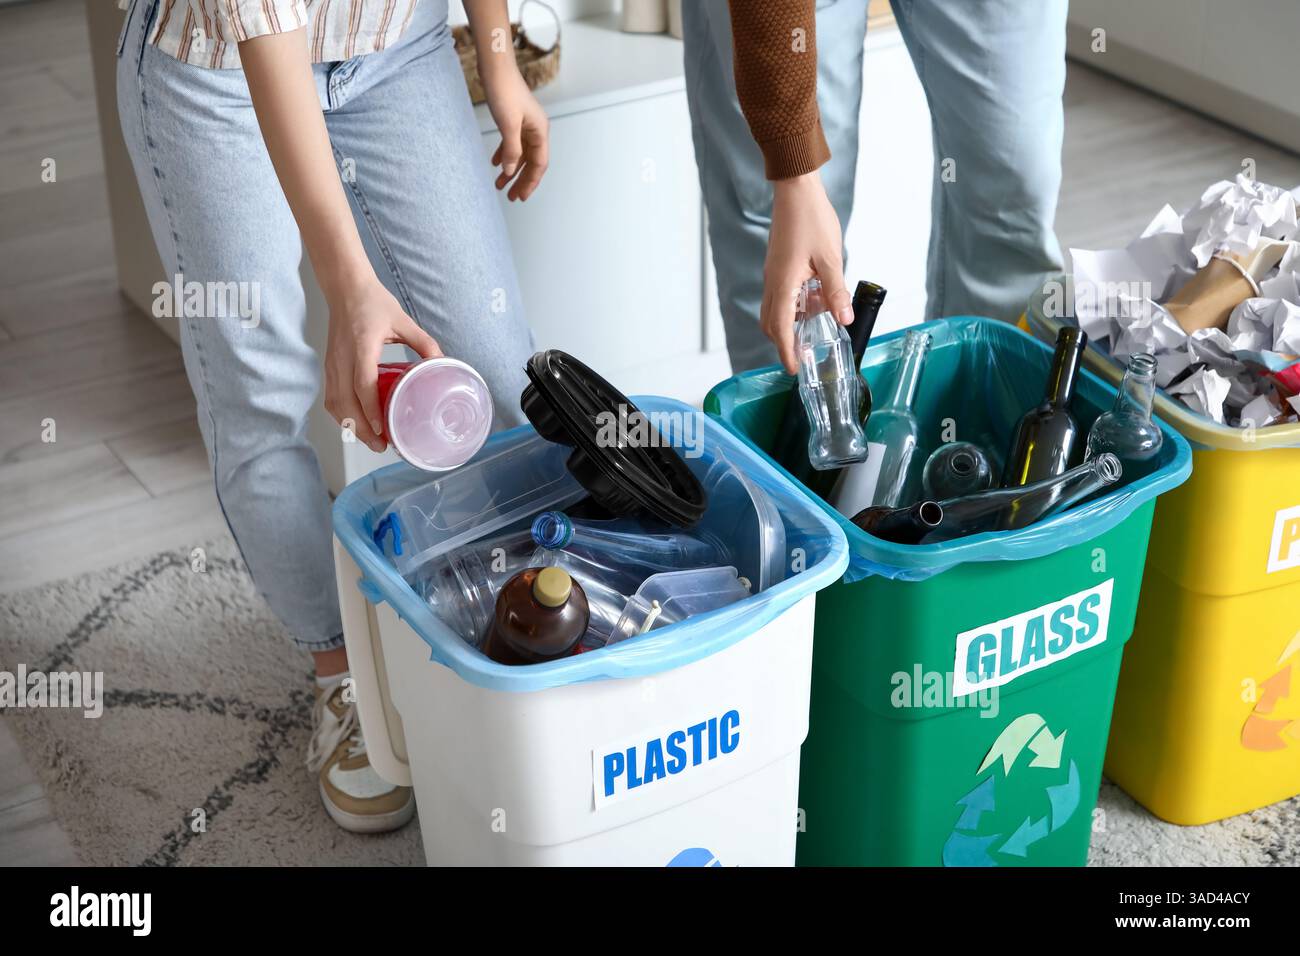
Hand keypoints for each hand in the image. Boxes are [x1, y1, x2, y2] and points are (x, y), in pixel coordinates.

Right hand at [323, 275, 441, 452]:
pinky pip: (331, 396)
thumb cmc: (372, 302)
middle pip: (345, 402)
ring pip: (335, 403)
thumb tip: (442, 364)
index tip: (381, 428)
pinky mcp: (329, 366)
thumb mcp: (403, 320)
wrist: (344, 287)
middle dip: (361, 428)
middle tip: (380, 446)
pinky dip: (341, 415)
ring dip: (350, 425)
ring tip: (371, 440)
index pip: (361, 383)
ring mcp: (332, 363)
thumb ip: (424, 343)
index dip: (370, 409)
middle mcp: (342, 357)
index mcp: (362, 345)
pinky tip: (355, 424)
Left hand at [484, 70, 549, 200]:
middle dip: (521, 180)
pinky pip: (512, 143)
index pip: (539, 164)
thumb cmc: (504, 91)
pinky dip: (505, 155)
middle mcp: (536, 129)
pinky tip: (495, 164)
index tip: (521, 197)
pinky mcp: (514, 119)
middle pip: (531, 162)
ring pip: (520, 154)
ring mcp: (525, 125)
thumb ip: (512, 150)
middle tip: (511, 197)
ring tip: (499, 185)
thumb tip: (511, 172)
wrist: (495, 67)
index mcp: (540, 131)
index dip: (531, 182)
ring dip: (511, 170)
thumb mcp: (508, 125)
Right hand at [763, 171, 853, 373]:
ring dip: (789, 325)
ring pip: (774, 311)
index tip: (794, 368)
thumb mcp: (831, 257)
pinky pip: (779, 296)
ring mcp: (773, 274)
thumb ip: (837, 290)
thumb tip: (844, 318)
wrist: (796, 191)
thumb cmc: (812, 219)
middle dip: (784, 343)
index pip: (781, 328)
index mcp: (783, 283)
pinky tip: (812, 302)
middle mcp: (773, 282)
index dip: (786, 351)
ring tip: (813, 329)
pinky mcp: (777, 267)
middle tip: (804, 355)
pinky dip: (792, 308)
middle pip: (771, 324)